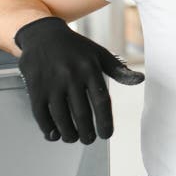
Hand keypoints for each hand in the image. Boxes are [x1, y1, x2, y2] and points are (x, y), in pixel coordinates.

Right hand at [14, 16, 144, 143]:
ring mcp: (52, 83)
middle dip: (87, 133)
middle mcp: (71, 77)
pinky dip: (48, 129)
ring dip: (69, 134)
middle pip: (82, 114)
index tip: (106, 135)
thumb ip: (118, 70)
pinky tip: (54, 134)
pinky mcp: (36, 89)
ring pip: (62, 118)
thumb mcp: (99, 54)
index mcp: (90, 69)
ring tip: (73, 138)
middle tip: (89, 139)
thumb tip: (140, 80)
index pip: (101, 102)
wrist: (43, 35)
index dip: (105, 122)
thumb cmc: (75, 47)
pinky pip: (42, 115)